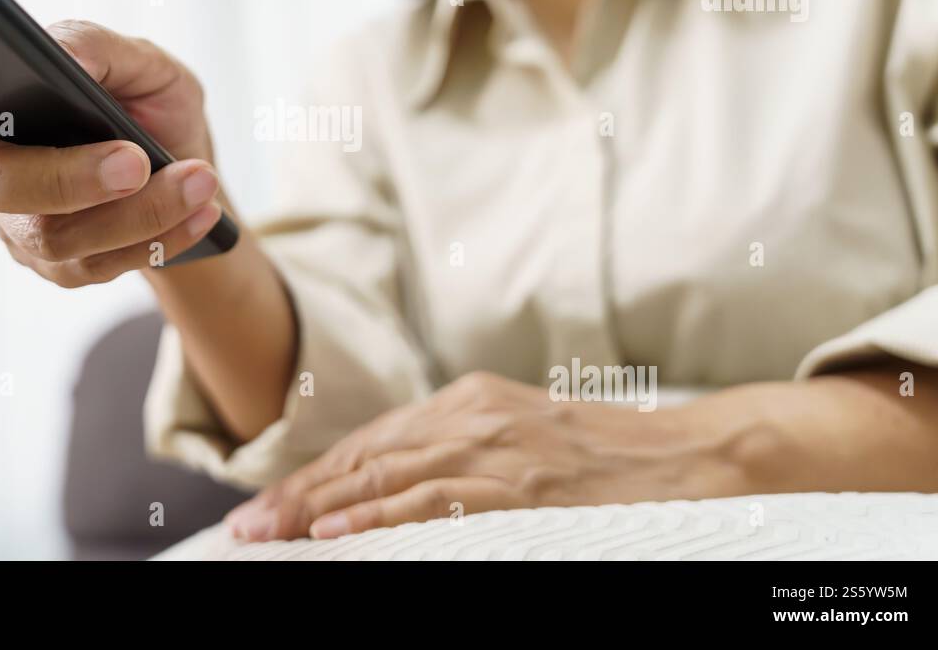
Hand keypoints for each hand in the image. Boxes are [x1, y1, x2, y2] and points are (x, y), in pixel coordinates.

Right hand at [0, 20, 223, 283]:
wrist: (187, 166)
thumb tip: (68, 62)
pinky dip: (161, 237)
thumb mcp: (142, 63)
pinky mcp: (59, 267)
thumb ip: (98, 49)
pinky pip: (100, 266)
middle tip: (136, 161)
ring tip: (199, 180)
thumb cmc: (147, 101)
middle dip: (67, 177)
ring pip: (55, 238)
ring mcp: (17, 226)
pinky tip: (202, 212)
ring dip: (139, 210)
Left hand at [225, 371, 738, 540]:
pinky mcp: (519, 488)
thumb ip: (458, 450)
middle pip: (365, 457)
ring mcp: (495, 450)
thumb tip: (384, 488)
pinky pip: (432, 505)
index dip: (314, 476)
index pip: (371, 440)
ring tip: (267, 536)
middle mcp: (472, 416)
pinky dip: (377, 519)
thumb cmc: (604, 452)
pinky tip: (334, 535)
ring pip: (385, 478)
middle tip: (245, 527)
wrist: (691, 457)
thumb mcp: (520, 433)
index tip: (269, 505)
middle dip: (299, 495)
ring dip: (317, 511)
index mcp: (468, 400)